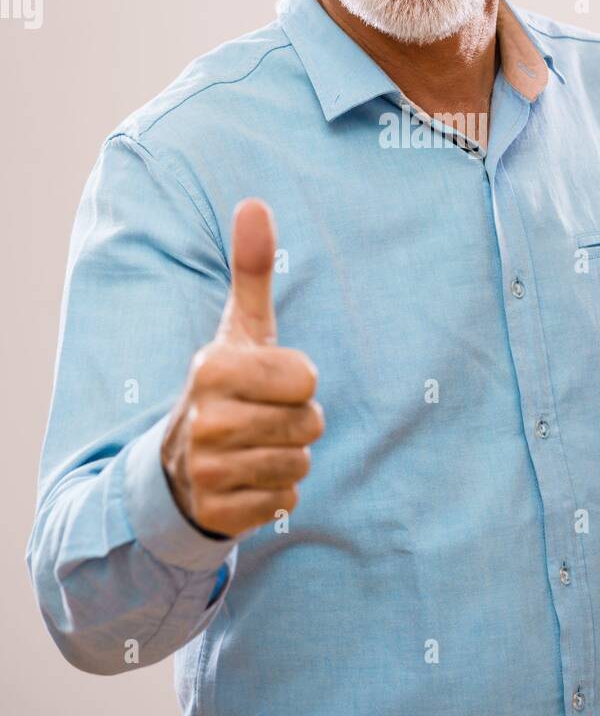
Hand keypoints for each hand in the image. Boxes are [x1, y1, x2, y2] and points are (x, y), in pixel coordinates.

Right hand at [161, 198, 323, 536]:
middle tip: (263, 418)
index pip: (305, 377)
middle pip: (308, 423)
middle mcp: (204, 418)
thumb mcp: (240, 328)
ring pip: (298, 464)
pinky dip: (274, 495)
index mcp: (212, 366)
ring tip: (255, 448)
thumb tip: (254, 202)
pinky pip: (282, 502)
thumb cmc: (226, 385)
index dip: (298, 381)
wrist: (175, 465)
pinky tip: (247, 481)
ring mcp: (207, 469)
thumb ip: (252, 269)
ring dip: (288, 458)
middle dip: (298, 423)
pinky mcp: (217, 513)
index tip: (268, 383)